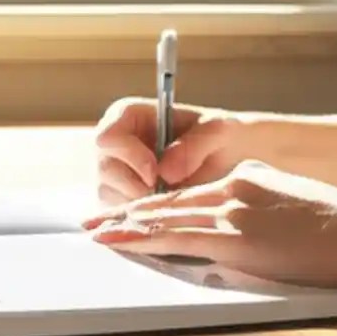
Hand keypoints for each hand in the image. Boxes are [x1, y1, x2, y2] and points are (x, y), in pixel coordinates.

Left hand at [82, 160, 336, 287]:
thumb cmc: (336, 223)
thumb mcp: (291, 197)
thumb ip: (261, 200)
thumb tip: (249, 214)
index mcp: (245, 178)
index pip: (188, 193)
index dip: (153, 203)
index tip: (128, 211)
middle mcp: (231, 188)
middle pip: (168, 203)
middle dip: (128, 214)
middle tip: (95, 221)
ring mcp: (231, 212)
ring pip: (165, 219)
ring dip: (126, 228)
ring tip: (97, 233)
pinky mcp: (235, 238)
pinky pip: (179, 240)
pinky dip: (145, 240)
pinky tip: (124, 241)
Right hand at [94, 97, 269, 205]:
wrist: (231, 163)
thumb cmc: (221, 137)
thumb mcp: (218, 131)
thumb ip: (194, 144)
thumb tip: (165, 172)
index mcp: (128, 116)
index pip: (108, 135)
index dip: (128, 155)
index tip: (156, 173)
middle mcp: (115, 144)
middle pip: (105, 169)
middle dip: (136, 187)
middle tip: (169, 193)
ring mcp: (114, 175)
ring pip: (109, 195)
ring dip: (141, 204)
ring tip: (174, 200)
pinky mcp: (119, 201)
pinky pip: (118, 216)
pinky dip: (142, 219)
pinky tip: (167, 212)